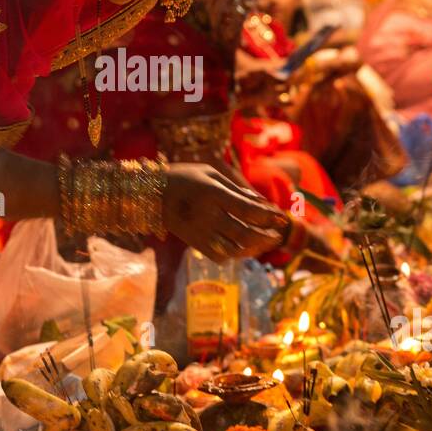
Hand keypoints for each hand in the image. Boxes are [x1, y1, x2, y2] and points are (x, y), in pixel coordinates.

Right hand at [163, 164, 286, 261]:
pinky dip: (236, 254)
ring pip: (235, 249)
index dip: (269, 216)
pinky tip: (243, 247)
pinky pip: (221, 256)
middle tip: (277, 233)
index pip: (248, 210)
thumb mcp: (211, 173)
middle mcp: (207, 216)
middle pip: (245, 234)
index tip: (281, 217)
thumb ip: (237, 189)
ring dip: (255, 248)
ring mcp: (200, 233)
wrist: (150, 194)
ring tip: (265, 241)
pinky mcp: (194, 244)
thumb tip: (263, 204)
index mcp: (212, 194)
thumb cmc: (184, 177)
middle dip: (267, 236)